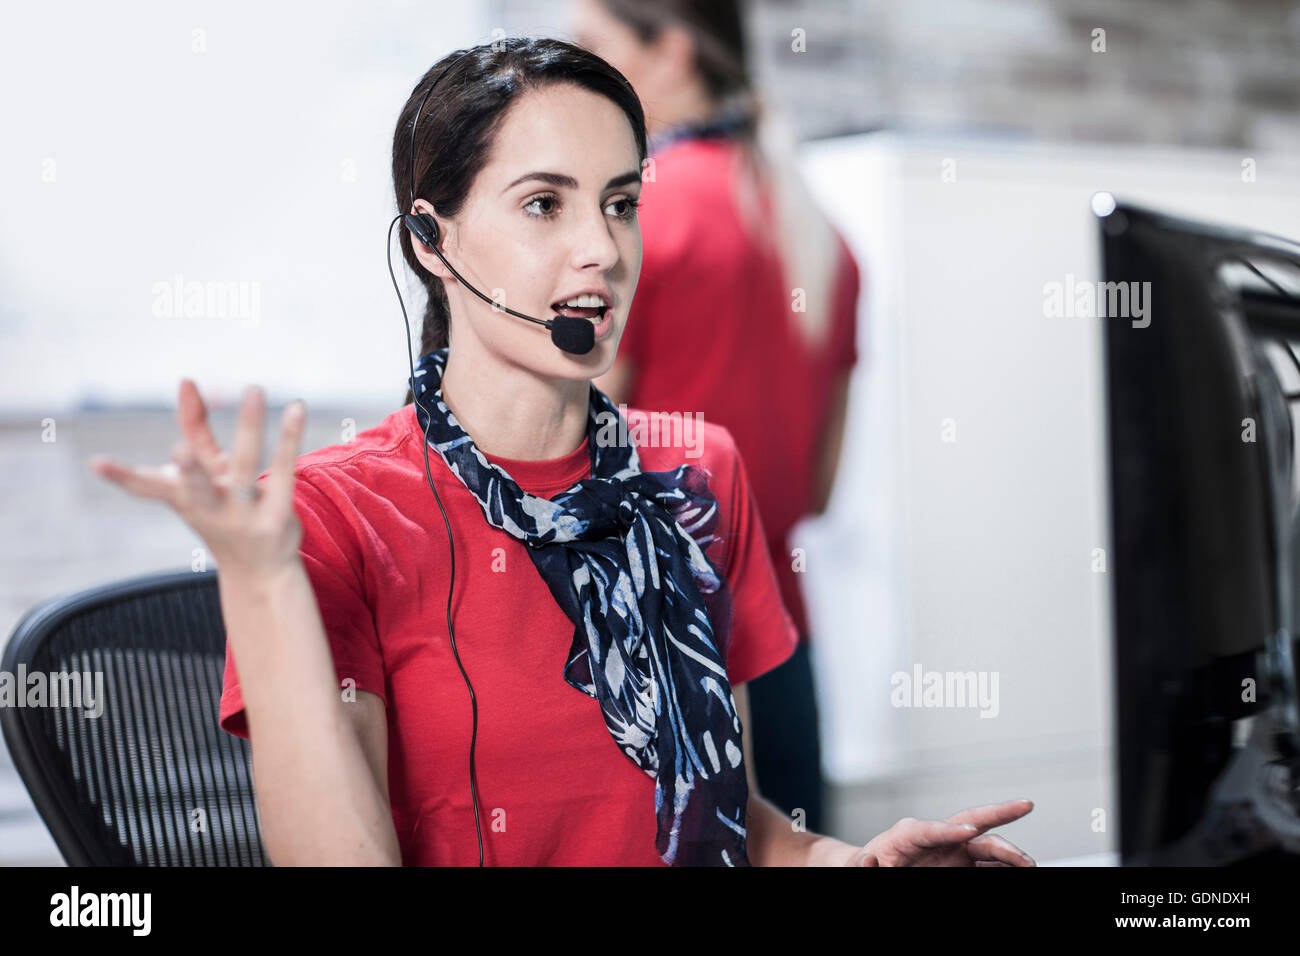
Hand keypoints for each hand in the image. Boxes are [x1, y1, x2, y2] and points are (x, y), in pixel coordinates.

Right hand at [89, 379, 305, 580]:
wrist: (261, 573)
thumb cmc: (226, 514)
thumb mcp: (207, 479)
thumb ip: (197, 432)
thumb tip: (185, 383)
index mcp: (184, 500)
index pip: (150, 486)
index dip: (124, 476)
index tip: (97, 464)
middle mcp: (210, 509)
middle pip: (197, 487)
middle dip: (188, 471)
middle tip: (180, 452)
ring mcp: (245, 514)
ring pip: (246, 469)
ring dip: (249, 429)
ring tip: (253, 390)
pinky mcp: (279, 516)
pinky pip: (284, 470)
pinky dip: (290, 438)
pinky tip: (296, 407)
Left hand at [845, 799, 1035, 866]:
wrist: (873, 868)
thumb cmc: (865, 866)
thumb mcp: (857, 866)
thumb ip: (862, 865)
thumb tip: (868, 858)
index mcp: (904, 835)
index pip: (926, 829)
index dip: (947, 829)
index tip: (967, 830)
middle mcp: (934, 837)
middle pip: (968, 822)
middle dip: (997, 815)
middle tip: (1022, 810)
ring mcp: (952, 850)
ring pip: (986, 844)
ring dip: (1009, 850)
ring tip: (1029, 863)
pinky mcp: (963, 863)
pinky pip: (989, 863)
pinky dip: (1006, 865)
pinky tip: (1021, 868)